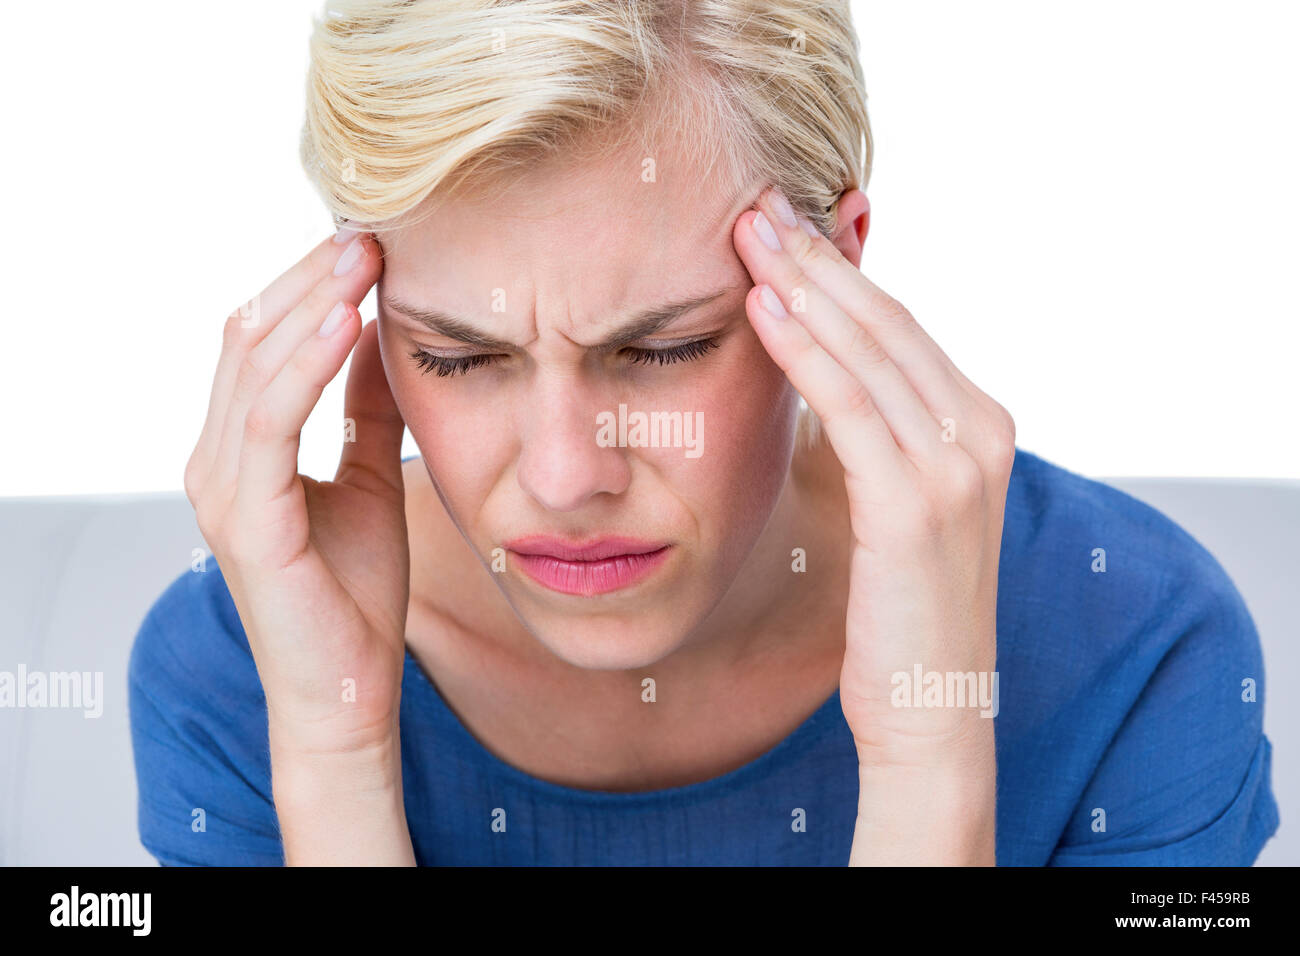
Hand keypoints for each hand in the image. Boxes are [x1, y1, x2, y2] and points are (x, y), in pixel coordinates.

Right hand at [184, 230, 408, 760]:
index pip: (260, 342)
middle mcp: (214, 461)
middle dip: (310, 280)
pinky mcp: (246, 518)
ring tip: (365, 259)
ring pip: (252, 366)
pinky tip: (347, 322)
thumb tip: (378, 330)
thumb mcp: (368, 473)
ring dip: (310, 304)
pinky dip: (306, 364)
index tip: (369, 245)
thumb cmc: (357, 590)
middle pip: (249, 338)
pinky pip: (270, 420)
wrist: (351, 686)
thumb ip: (364, 406)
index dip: (308, 287)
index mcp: (239, 451)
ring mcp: (221, 488)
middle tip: (369, 233)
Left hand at [733, 188, 1012, 861]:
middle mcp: (980, 432)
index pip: (899, 327)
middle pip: (886, 321)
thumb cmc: (897, 609)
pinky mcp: (917, 503)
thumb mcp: (890, 502)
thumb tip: (815, 377)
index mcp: (977, 425)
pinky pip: (851, 406)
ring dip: (804, 285)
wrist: (930, 709)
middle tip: (754, 205)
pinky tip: (762, 308)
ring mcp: (957, 466)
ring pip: (871, 349)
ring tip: (746, 234)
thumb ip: (869, 434)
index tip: (780, 228)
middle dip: (817, 258)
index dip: (838, 271)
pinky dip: (806, 350)